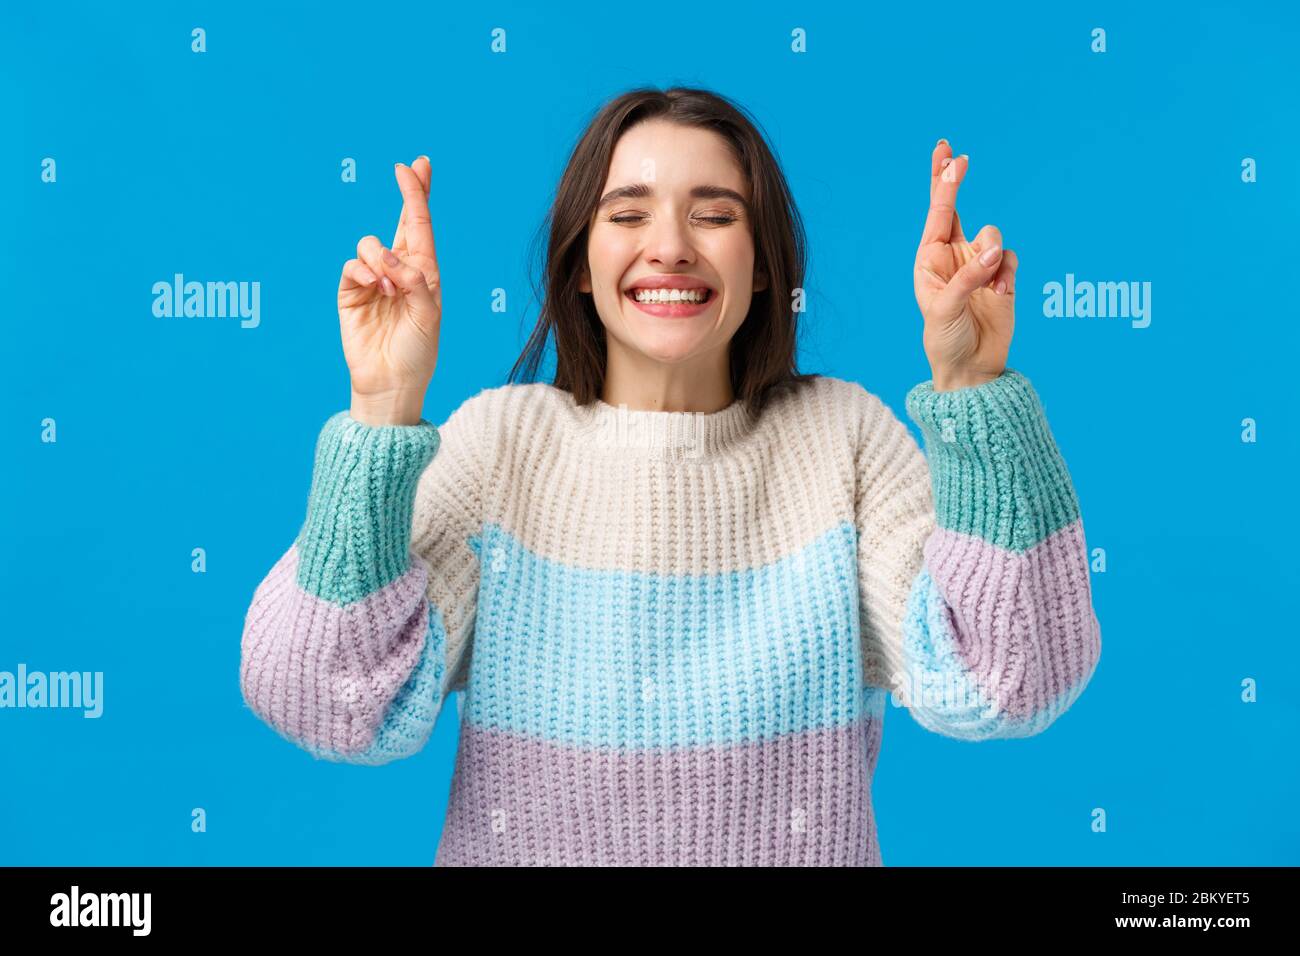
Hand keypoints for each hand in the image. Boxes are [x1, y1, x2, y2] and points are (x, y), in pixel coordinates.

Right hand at [339, 156, 441, 424]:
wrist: (391, 383)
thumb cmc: (417, 352)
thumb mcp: (428, 317)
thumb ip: (415, 282)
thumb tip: (389, 256)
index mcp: (425, 274)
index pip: (421, 227)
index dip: (418, 196)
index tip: (418, 166)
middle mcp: (400, 272)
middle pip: (400, 223)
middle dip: (407, 193)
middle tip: (406, 168)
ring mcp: (374, 280)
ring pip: (371, 245)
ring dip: (381, 258)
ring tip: (390, 286)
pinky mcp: (351, 293)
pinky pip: (353, 266)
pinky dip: (364, 271)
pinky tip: (376, 287)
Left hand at [913, 140, 1017, 391]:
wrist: (971, 368)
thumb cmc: (945, 339)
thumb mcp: (946, 309)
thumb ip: (969, 278)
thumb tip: (996, 251)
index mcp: (930, 259)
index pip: (937, 213)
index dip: (943, 183)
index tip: (950, 156)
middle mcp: (953, 256)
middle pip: (956, 207)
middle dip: (954, 182)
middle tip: (958, 157)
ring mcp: (979, 264)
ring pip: (992, 235)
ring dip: (991, 255)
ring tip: (988, 286)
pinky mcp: (1003, 276)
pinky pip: (1011, 258)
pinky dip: (1007, 274)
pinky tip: (999, 296)